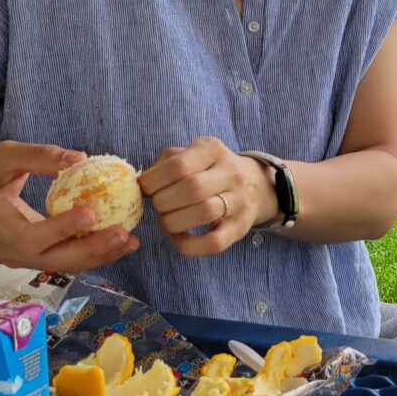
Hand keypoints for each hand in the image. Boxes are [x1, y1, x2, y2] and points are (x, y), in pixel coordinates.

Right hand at [0, 140, 138, 272]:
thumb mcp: (2, 157)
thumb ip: (38, 156)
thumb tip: (81, 159)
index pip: (30, 236)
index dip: (61, 228)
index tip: (91, 212)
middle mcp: (7, 250)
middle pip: (52, 259)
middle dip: (91, 249)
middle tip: (123, 234)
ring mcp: (19, 260)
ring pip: (61, 265)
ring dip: (97, 256)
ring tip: (130, 242)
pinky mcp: (30, 260)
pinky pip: (62, 261)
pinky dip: (90, 254)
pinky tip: (115, 244)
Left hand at [139, 137, 276, 256]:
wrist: (254, 186)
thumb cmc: (209, 170)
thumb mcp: (191, 154)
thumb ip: (165, 163)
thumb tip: (142, 183)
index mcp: (212, 150)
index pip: (179, 165)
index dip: (155, 181)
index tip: (146, 188)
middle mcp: (230, 173)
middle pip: (192, 188)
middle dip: (164, 202)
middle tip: (158, 205)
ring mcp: (239, 201)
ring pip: (204, 212)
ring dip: (174, 222)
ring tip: (166, 221)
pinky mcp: (239, 228)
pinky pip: (214, 242)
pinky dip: (189, 246)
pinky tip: (178, 239)